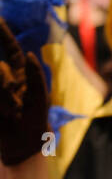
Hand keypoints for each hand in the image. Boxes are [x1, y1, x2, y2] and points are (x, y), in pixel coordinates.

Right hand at [0, 17, 49, 165]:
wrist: (23, 145)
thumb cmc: (36, 120)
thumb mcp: (40, 97)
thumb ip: (35, 75)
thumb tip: (31, 54)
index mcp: (22, 72)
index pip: (11, 48)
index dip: (3, 34)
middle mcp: (5, 76)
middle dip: (2, 81)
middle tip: (13, 104)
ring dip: (3, 97)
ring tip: (11, 112)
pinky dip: (0, 102)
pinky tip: (5, 112)